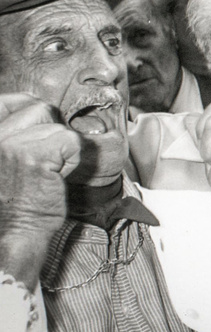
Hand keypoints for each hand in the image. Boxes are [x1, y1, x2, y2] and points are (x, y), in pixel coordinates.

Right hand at [0, 94, 81, 287]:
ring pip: (53, 121)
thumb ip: (11, 135)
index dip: (32, 115)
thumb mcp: (0, 161)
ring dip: (60, 145)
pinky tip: (57, 178)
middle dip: (49, 130)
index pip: (8, 101)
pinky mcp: (31, 155)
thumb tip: (39, 110)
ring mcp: (5, 142)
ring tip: (47, 172)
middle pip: (35, 107)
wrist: (7, 239)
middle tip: (44, 161)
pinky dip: (73, 158)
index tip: (39, 138)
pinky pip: (70, 140)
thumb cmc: (6, 205)